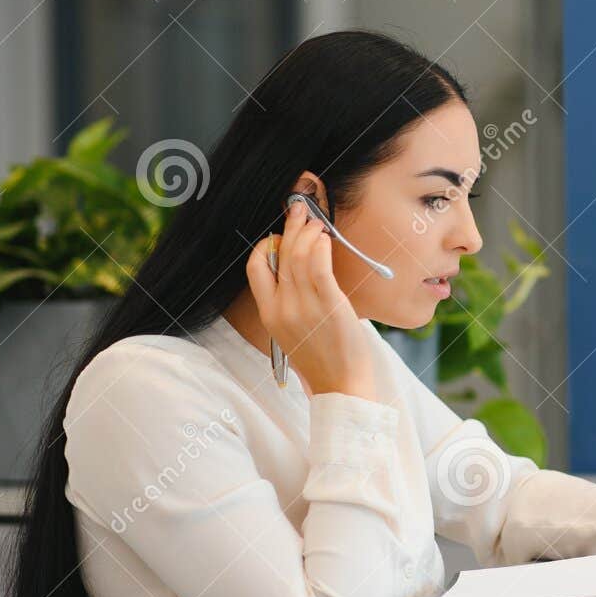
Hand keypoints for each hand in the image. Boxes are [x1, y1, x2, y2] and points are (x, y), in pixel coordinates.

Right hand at [245, 197, 372, 396]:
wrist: (340, 386)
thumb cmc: (324, 358)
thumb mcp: (294, 331)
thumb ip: (291, 303)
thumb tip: (300, 270)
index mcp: (269, 314)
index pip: (254, 268)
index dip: (264, 246)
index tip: (278, 236)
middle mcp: (282, 307)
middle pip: (280, 255)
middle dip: (290, 228)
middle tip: (300, 210)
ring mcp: (303, 305)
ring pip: (299, 256)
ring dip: (308, 232)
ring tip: (318, 222)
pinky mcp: (328, 304)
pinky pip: (319, 266)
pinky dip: (320, 246)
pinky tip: (324, 237)